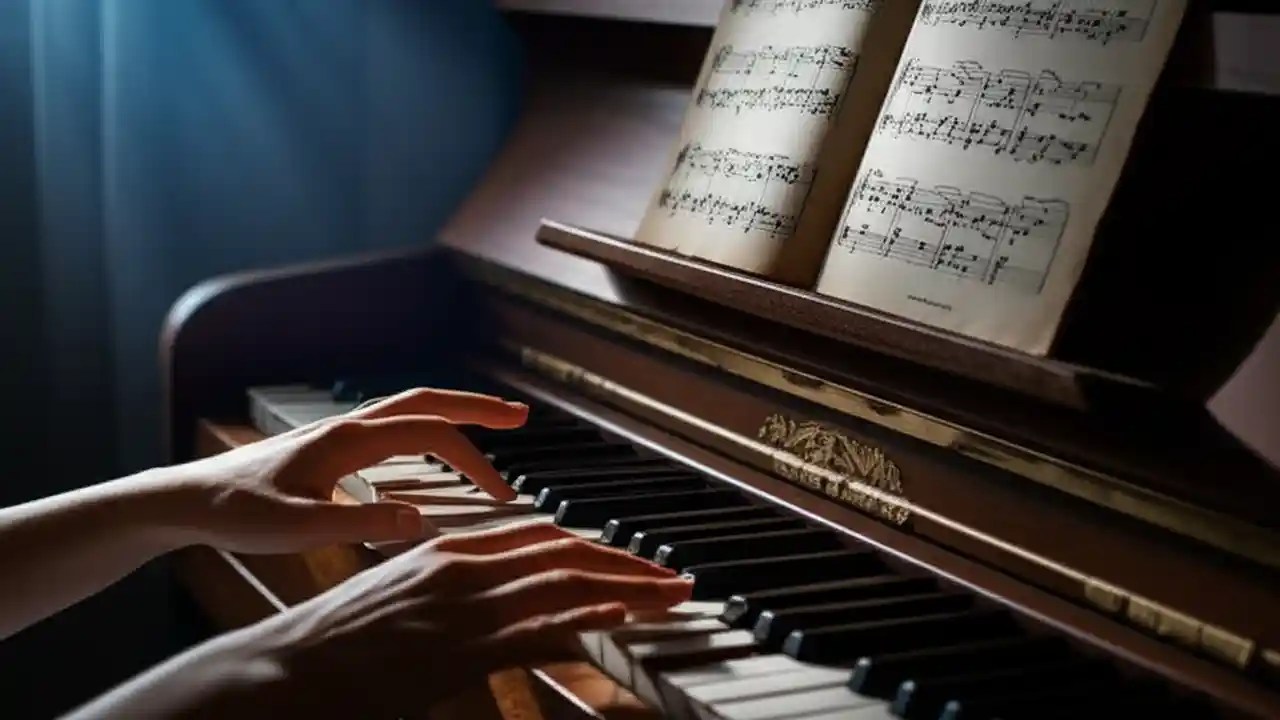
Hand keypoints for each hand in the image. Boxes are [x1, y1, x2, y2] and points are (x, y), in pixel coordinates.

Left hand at [169, 387, 527, 553]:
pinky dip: (428, 426)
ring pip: (410, 408)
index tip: (505, 494)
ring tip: (492, 424)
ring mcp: (340, 432)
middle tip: (522, 416)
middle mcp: (349, 426)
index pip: (431, 434)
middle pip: (427, 402)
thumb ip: (359, 523)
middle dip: (478, 407)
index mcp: (349, 439)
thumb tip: (421, 518)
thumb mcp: (297, 528)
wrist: (188, 500)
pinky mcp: (331, 445)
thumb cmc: (236, 513)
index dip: (475, 459)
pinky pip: (393, 424)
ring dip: (454, 413)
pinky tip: (433, 443)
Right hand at [245, 522, 693, 717]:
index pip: (544, 538)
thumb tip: (503, 598)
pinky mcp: (458, 650)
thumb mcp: (402, 596)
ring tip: (671, 596)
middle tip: (674, 579)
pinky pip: (536, 630)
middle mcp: (463, 566)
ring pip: (565, 585)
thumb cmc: (337, 640)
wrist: (282, 668)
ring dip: (627, 589)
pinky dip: (583, 622)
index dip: (598, 549)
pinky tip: (618, 620)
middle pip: (567, 554)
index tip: (634, 563)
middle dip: (629, 565)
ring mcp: (463, 607)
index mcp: (450, 549)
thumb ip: (455, 590)